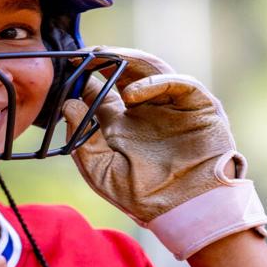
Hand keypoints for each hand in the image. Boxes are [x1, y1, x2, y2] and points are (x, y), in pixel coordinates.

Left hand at [62, 47, 266, 259]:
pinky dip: (154, 82)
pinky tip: (132, 92)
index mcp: (123, 125)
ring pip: (150, 70)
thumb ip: (83, 141)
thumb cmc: (146, 198)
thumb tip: (68, 105)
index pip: (101, 92)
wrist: (187, 211)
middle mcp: (146, 110)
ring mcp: (172, 105)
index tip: (68, 68)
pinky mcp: (198, 104)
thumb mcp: (102, 173)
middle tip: (86, 54)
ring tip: (106, 58)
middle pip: (125, 74)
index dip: (85, 78)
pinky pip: (177, 84)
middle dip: (106, 61)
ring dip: (128, 61)